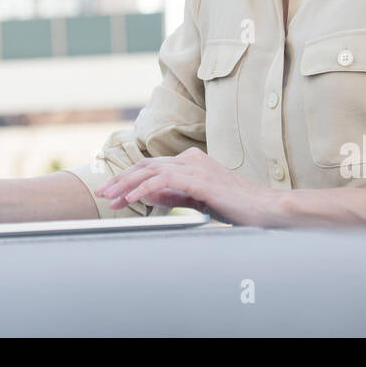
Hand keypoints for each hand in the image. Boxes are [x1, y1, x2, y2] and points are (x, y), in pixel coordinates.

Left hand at [93, 146, 274, 225]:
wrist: (263, 207)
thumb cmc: (235, 205)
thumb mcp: (198, 199)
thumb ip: (175, 195)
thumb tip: (151, 195)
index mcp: (191, 160)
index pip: (152, 166)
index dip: (129, 178)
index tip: (113, 191)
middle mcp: (190, 159)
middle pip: (146, 165)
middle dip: (121, 179)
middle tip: (102, 192)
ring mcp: (195, 167)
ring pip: (151, 171)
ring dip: (127, 185)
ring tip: (111, 198)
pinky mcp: (199, 180)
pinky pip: (164, 181)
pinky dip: (144, 189)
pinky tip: (131, 199)